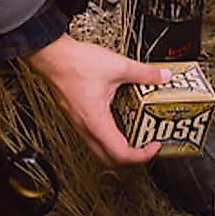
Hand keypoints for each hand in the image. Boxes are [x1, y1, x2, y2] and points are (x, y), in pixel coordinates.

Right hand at [24, 33, 168, 166]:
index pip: (121, 155)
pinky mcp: (76, 117)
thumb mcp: (118, 66)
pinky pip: (93, 137)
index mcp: (96, 122)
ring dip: (118, 148)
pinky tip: (119, 119)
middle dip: (131, 157)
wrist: (53, 56)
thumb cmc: (76, 63)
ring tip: (135, 134)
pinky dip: (109, 137)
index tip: (153, 146)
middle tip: (146, 145)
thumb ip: (143, 73)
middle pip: (109, 160)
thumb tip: (161, 76)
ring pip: (99, 150)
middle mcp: (85, 128)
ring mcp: (79, 124)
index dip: (141, 155)